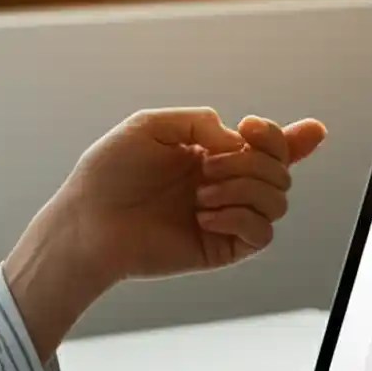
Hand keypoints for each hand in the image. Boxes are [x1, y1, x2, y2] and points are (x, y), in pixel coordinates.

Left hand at [3, 108, 325, 360]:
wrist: (89, 221)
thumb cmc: (110, 173)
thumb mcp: (151, 125)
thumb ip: (200, 122)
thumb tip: (238, 142)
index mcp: (215, 155)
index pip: (272, 147)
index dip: (282, 135)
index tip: (250, 127)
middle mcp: (228, 185)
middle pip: (281, 171)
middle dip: (252, 161)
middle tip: (205, 166)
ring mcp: (228, 218)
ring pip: (278, 200)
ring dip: (244, 188)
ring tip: (199, 194)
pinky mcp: (224, 248)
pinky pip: (262, 233)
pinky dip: (239, 216)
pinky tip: (203, 215)